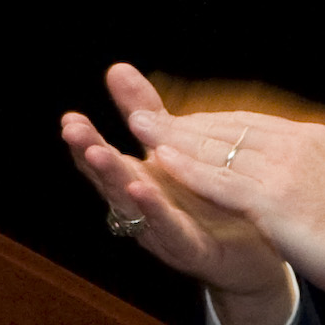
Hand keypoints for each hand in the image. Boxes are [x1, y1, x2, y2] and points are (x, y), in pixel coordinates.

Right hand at [61, 65, 294, 324]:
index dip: (85, 141)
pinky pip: (172, 231)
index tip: (69, 119)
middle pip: (112, 181)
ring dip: (114, 180)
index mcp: (139, 183)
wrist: (255, 256)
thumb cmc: (207, 202)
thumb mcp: (174, 152)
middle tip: (73, 131)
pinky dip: (155, 212)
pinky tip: (142, 189)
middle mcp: (145, 211)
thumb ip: (145, 115)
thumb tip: (116, 68)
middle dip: (91, 155)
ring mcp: (165, 233)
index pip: (104, 161)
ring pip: (133, 207)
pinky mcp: (194, 250)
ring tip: (99, 153)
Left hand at [125, 98, 324, 310]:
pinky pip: (220, 181)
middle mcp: (296, 145)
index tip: (182, 125)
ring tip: (139, 128)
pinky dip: (187, 169)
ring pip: (216, 149)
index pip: (251, 125)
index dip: (212, 125)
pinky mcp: (272, 200)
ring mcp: (282, 170)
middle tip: (146, 118)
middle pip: (228, 129)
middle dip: (184, 124)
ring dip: (173, 138)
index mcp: (314, 141)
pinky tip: (160, 162)